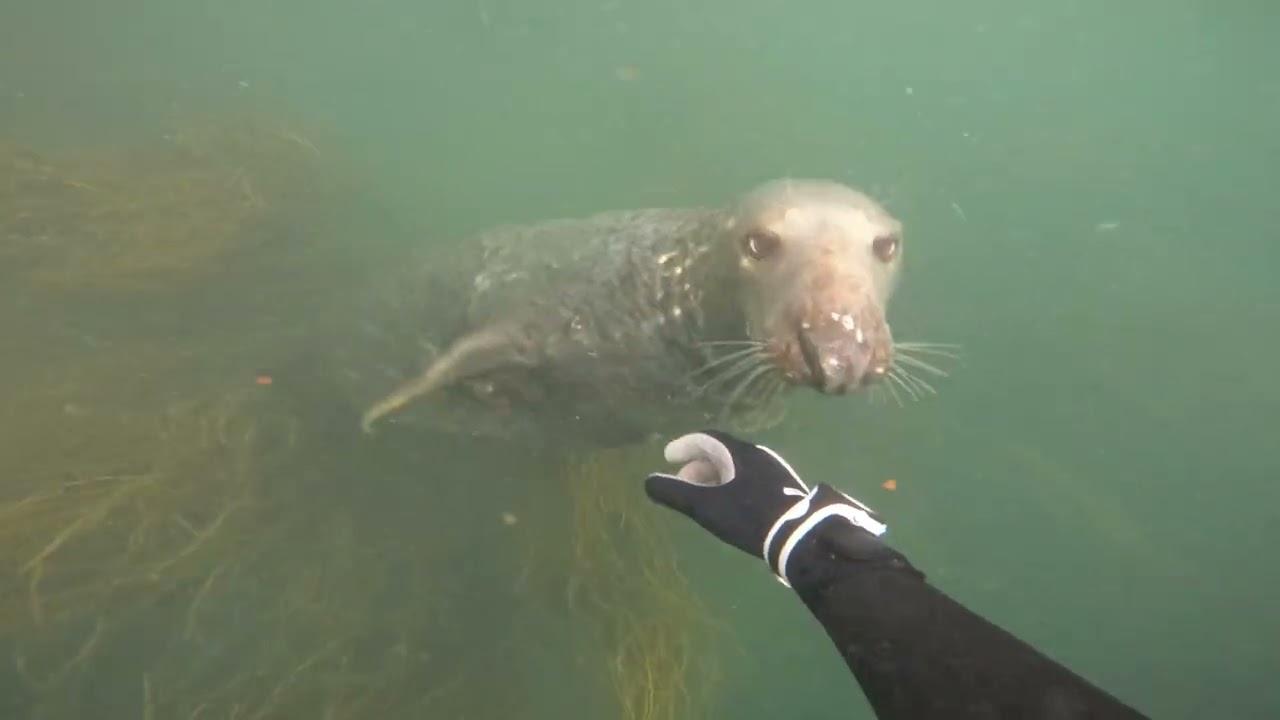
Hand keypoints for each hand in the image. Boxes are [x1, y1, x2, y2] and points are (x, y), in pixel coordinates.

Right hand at [645, 429, 886, 585]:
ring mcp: (774, 472)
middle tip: (682, 480)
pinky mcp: (783, 490)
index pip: (707, 438)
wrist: (798, 535)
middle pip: (722, 452)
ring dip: (714, 477)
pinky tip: (728, 506)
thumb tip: (648, 482)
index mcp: (740, 453)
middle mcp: (758, 455)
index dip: (684, 445)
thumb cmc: (748, 516)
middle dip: (697, 464)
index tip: (667, 457)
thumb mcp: (706, 506)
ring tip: (701, 496)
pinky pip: (749, 479)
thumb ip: (675, 494)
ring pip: (736, 467)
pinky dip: (730, 486)